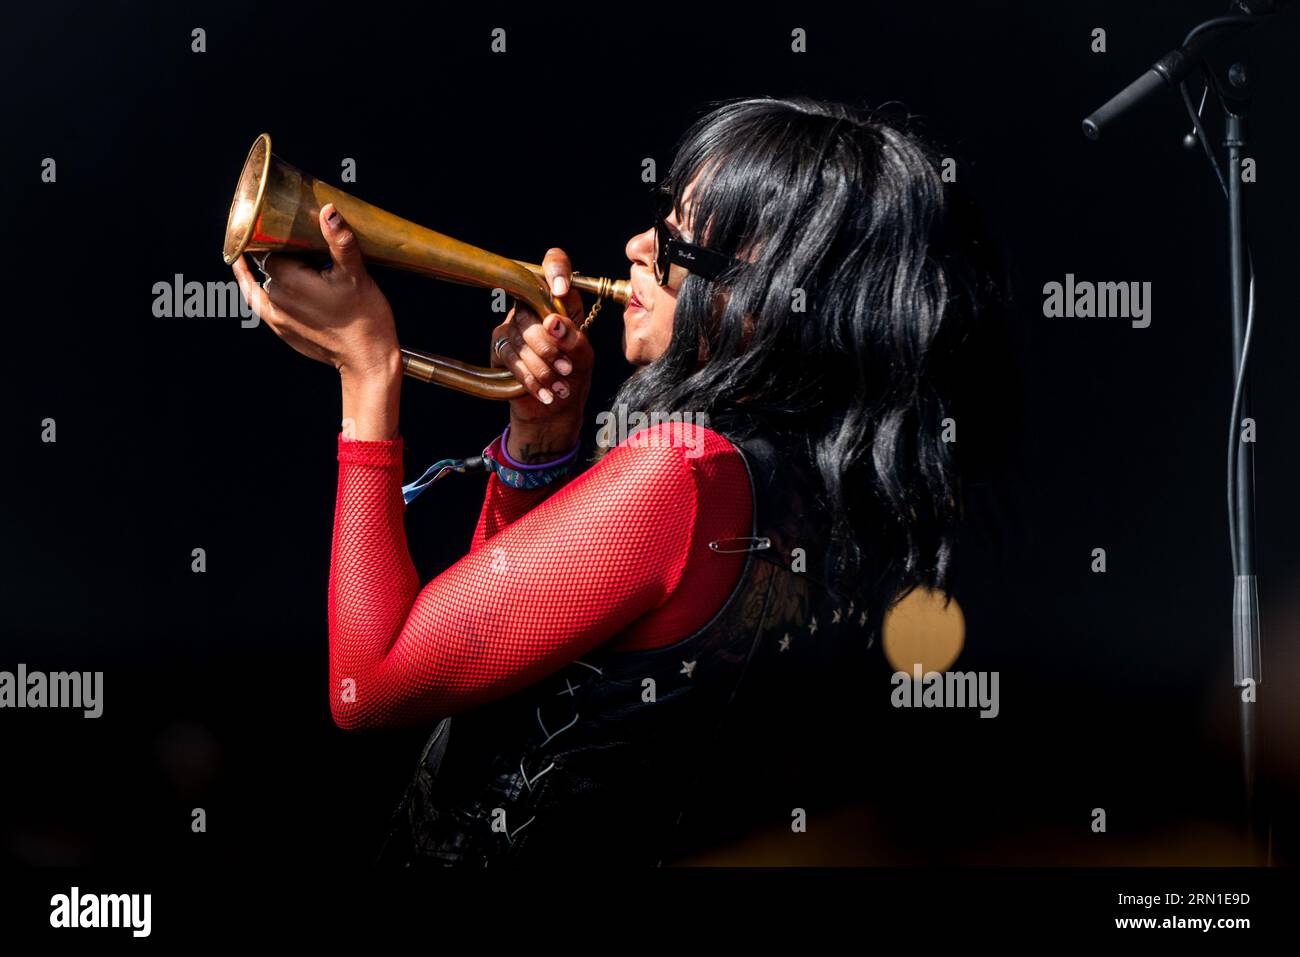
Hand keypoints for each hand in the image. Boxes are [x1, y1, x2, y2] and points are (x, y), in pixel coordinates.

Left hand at [231, 204, 399, 382]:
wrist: (367, 360)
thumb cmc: (365, 319)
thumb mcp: (356, 275)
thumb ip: (340, 241)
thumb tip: (329, 212)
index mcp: (291, 279)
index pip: (272, 244)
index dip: (282, 234)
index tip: (291, 226)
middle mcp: (277, 297)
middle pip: (268, 262)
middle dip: (282, 251)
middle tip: (302, 244)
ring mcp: (277, 315)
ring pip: (267, 280)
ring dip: (276, 269)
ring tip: (291, 259)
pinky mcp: (281, 329)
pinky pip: (258, 301)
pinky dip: (252, 286)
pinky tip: (247, 276)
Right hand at [490, 248, 593, 461]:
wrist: (556, 407)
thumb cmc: (573, 373)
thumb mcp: (583, 356)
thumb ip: (574, 338)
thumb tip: (553, 322)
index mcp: (560, 300)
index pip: (553, 264)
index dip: (555, 269)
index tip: (560, 290)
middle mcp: (534, 306)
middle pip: (531, 310)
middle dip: (549, 345)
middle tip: (565, 367)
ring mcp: (514, 325)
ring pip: (520, 337)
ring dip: (542, 366)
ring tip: (559, 385)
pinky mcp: (500, 346)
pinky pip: (510, 356)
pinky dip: (530, 377)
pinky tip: (545, 392)